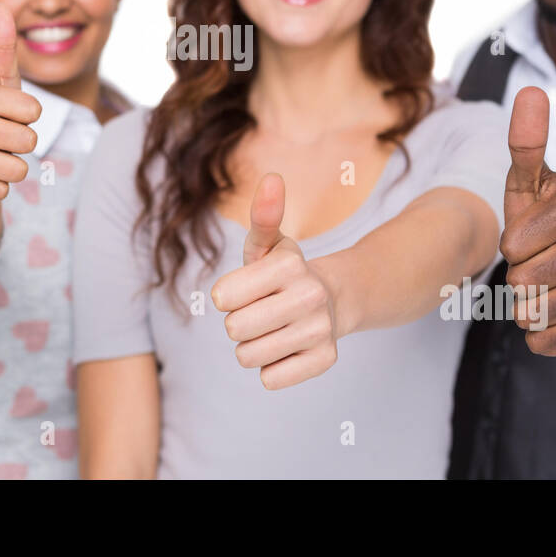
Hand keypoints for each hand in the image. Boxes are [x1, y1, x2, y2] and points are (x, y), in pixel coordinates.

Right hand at [0, 3, 41, 202]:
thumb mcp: (1, 85)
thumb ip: (4, 48)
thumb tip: (0, 4)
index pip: (33, 111)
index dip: (29, 119)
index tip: (9, 117)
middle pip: (28, 141)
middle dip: (22, 146)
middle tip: (1, 141)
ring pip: (17, 170)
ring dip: (11, 169)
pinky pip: (0, 192)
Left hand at [211, 173, 338, 388]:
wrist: (333, 300)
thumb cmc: (283, 272)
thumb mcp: (268, 243)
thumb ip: (263, 215)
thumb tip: (272, 178)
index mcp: (288, 265)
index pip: (222, 296)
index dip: (227, 296)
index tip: (245, 290)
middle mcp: (310, 295)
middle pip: (234, 329)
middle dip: (238, 323)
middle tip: (260, 311)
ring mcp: (320, 329)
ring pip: (248, 356)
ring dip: (252, 347)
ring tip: (272, 330)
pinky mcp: (325, 360)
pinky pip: (270, 379)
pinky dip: (271, 369)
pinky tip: (287, 348)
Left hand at [501, 86, 555, 354]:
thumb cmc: (551, 220)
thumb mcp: (534, 183)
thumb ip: (526, 142)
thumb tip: (530, 90)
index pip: (514, 243)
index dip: (513, 244)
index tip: (531, 236)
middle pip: (523, 278)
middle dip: (519, 276)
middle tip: (539, 265)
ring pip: (535, 311)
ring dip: (527, 306)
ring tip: (545, 289)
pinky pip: (549, 339)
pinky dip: (541, 333)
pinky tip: (555, 314)